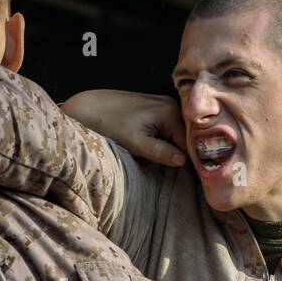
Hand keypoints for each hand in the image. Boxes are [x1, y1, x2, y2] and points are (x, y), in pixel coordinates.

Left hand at [59, 90, 186, 166]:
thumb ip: (160, 152)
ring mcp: (163, 103)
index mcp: (170, 112)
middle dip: (185, 153)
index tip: (193, 177)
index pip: (189, 141)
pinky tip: (162, 149)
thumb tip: (183, 161)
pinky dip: (167, 138)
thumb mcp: (135, 143)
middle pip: (186, 135)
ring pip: (177, 131)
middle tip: (184, 174)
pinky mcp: (154, 106)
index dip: (192, 160)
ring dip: (175, 146)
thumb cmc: (109, 124)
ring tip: (172, 163)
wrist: (88, 107)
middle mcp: (171, 104)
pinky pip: (169, 126)